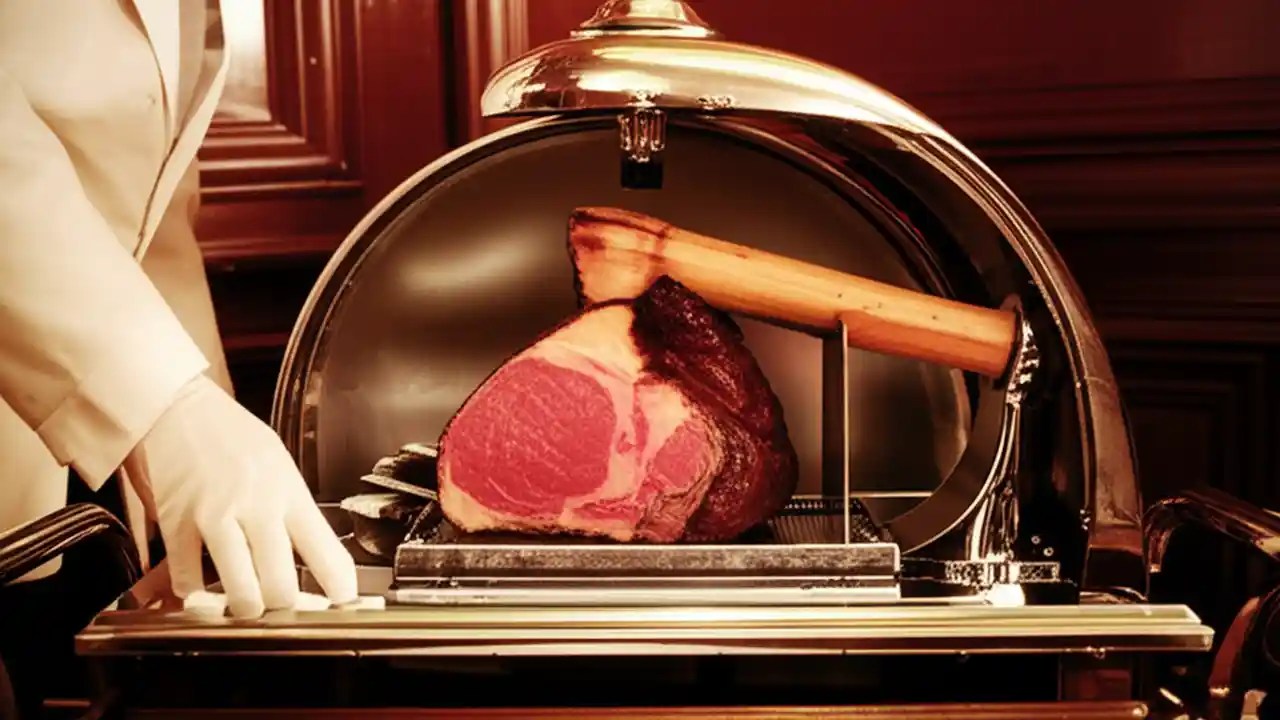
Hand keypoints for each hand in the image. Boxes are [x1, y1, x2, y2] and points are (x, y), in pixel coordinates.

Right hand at [122, 375, 356, 617]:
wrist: (176, 404)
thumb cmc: (229, 434)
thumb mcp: (278, 464)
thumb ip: (290, 509)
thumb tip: (309, 556)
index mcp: (290, 492)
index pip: (327, 552)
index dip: (340, 589)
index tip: (342, 604)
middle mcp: (258, 506)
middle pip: (281, 585)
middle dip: (283, 609)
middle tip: (281, 610)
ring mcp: (216, 516)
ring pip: (240, 590)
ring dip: (243, 609)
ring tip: (245, 606)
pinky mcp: (176, 522)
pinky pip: (187, 577)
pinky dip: (193, 592)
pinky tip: (198, 586)